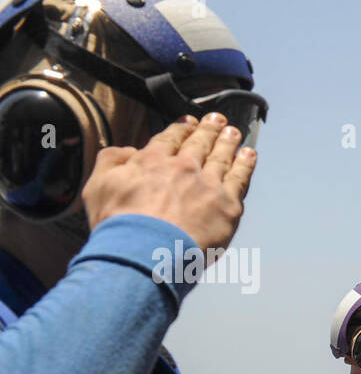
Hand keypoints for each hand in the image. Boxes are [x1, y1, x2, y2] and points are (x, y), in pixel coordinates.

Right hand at [83, 114, 255, 258]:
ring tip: (234, 133)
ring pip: (222, 157)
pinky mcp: (227, 206)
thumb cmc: (119, 227)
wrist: (146, 253)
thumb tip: (127, 150)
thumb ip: (110, 161)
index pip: (170, 138)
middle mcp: (182, 168)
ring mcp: (207, 185)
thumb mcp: (98, 187)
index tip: (189, 121)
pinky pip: (240, 179)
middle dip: (209, 129)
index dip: (181, 128)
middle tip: (218, 120)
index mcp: (152, 161)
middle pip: (199, 144)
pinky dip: (246, 164)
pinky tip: (249, 156)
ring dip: (229, 142)